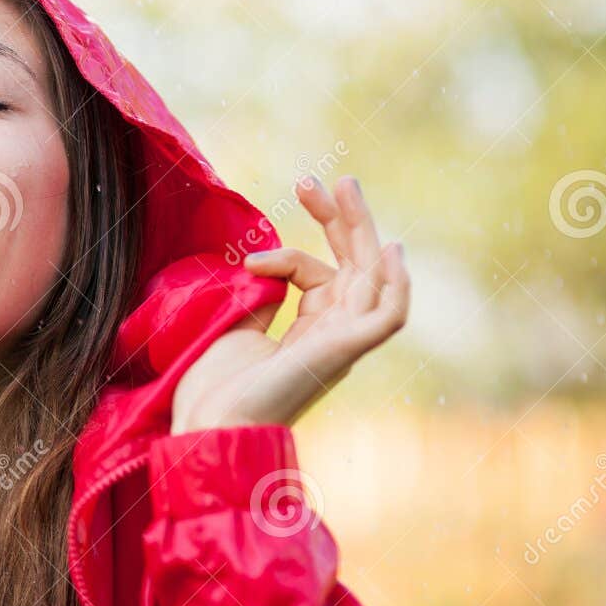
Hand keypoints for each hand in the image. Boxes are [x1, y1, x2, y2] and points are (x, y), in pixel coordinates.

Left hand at [170, 175, 408, 434]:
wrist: (209, 425)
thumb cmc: (214, 388)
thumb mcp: (235, 326)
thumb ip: (258, 296)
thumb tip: (260, 265)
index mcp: (308, 334)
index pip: (318, 277)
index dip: (289, 254)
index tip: (249, 258)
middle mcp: (332, 337)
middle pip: (353, 266)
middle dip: (339, 220)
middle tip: (316, 180)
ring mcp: (342, 345)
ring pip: (371, 277)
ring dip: (360, 229)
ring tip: (343, 185)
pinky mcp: (346, 353)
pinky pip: (389, 316)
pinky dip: (396, 285)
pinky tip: (390, 250)